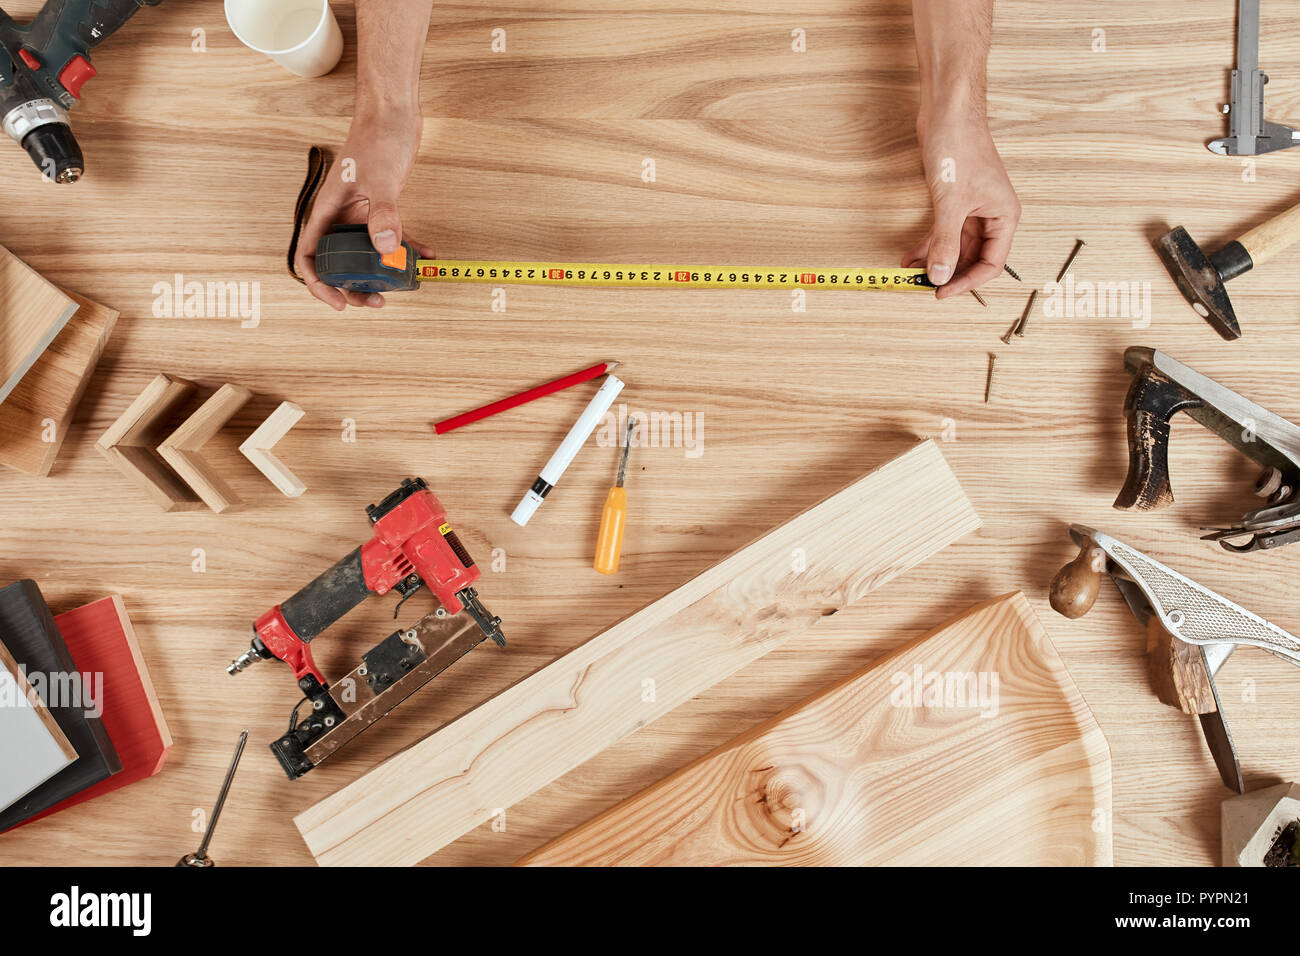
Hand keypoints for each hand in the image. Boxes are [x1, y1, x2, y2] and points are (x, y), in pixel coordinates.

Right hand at [295, 112, 434, 309]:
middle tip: (377, 301)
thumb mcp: (380, 179)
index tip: (340, 302)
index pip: (310, 256)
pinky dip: (405, 249)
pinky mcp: (381, 208)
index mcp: (327, 210)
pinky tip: (426, 256)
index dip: (319, 284)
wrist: (394, 111)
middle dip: (355, 286)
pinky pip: (389, 237)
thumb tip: (386, 248)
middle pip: (338, 263)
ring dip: (381, 273)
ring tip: (402, 285)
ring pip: (365, 254)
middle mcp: (340, 215)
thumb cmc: (378, 137)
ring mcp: (360, 213)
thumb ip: (384, 215)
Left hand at [903, 113, 1019, 299]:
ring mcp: (972, 208)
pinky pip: (943, 232)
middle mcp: (992, 215)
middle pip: (972, 257)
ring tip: (909, 274)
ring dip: (934, 260)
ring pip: (955, 246)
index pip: (991, 264)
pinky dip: (928, 244)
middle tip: (921, 286)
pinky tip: (910, 256)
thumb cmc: (959, 146)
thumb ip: (946, 242)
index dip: (966, 282)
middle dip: (947, 272)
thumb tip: (940, 276)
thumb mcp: (951, 202)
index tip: (940, 292)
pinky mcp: (954, 201)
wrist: (947, 112)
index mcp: (1004, 216)